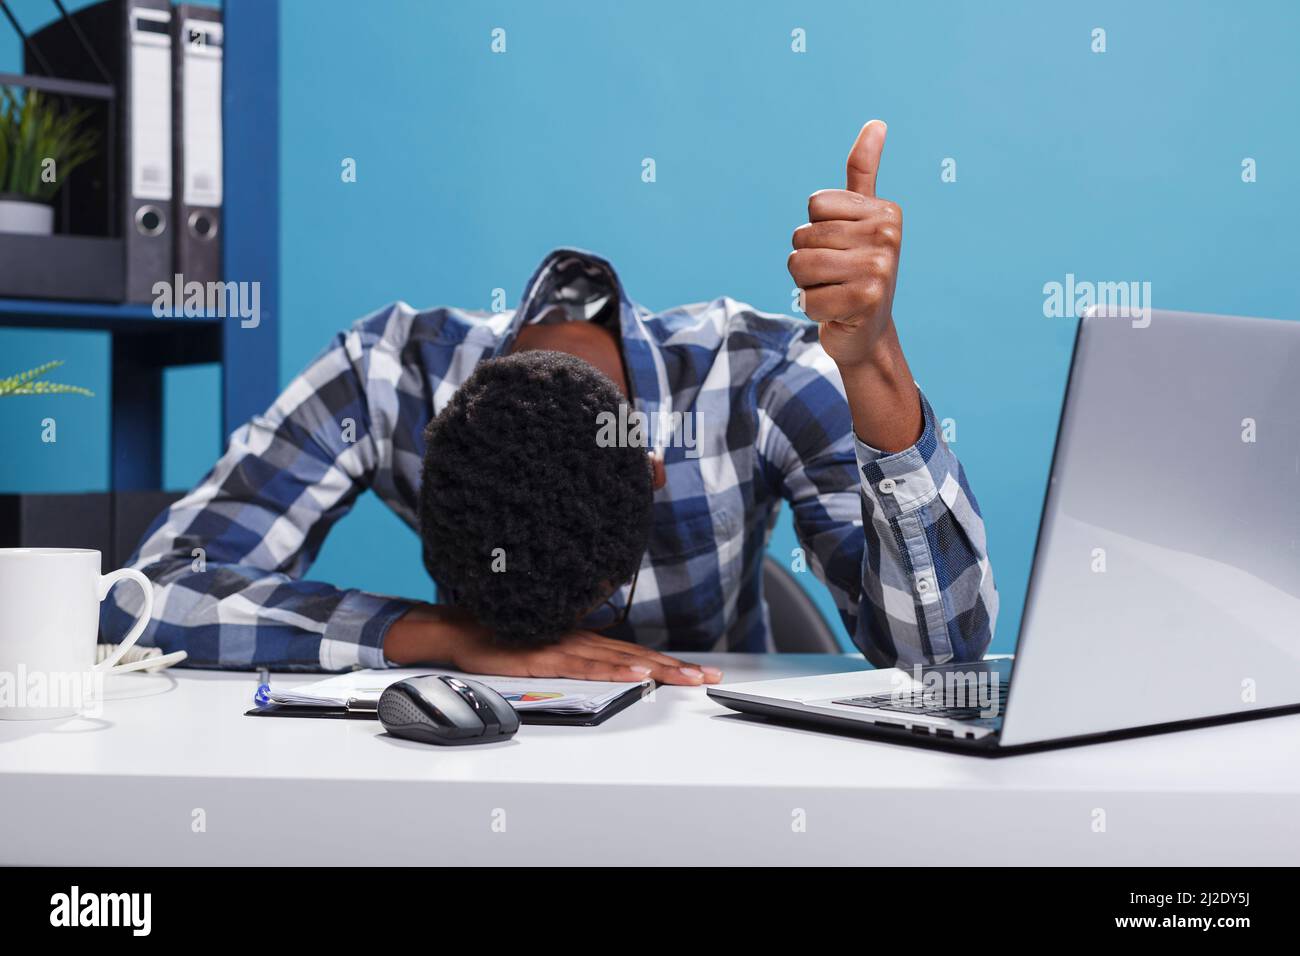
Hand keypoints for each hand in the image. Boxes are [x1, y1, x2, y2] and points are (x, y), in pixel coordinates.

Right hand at [384, 604, 721, 685]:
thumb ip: (576, 659)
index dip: (669, 663)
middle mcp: (583, 640)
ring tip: (688, 678)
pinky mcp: (550, 657)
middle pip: (639, 656)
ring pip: (622, 660)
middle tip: (709, 678)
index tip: (699, 672)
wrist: (466, 631)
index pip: (636, 653)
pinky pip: (589, 666)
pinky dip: (617, 669)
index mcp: (585, 640)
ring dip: (658, 669)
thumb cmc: (504, 641)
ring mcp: (568, 647)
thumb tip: (602, 668)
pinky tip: (638, 674)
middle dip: (677, 668)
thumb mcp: (548, 652)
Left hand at [788, 120, 900, 369]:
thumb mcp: (860, 218)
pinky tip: (836, 312)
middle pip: (803, 236)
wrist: (868, 333)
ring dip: (806, 285)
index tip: (841, 247)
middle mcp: (888, 236)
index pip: (815, 204)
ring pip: (799, 265)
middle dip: (807, 261)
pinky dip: (812, 309)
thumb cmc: (857, 271)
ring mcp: (880, 268)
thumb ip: (864, 172)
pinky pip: (806, 298)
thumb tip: (877, 122)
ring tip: (833, 292)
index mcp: (886, 211)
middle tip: (836, 276)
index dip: (816, 229)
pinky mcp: (865, 300)